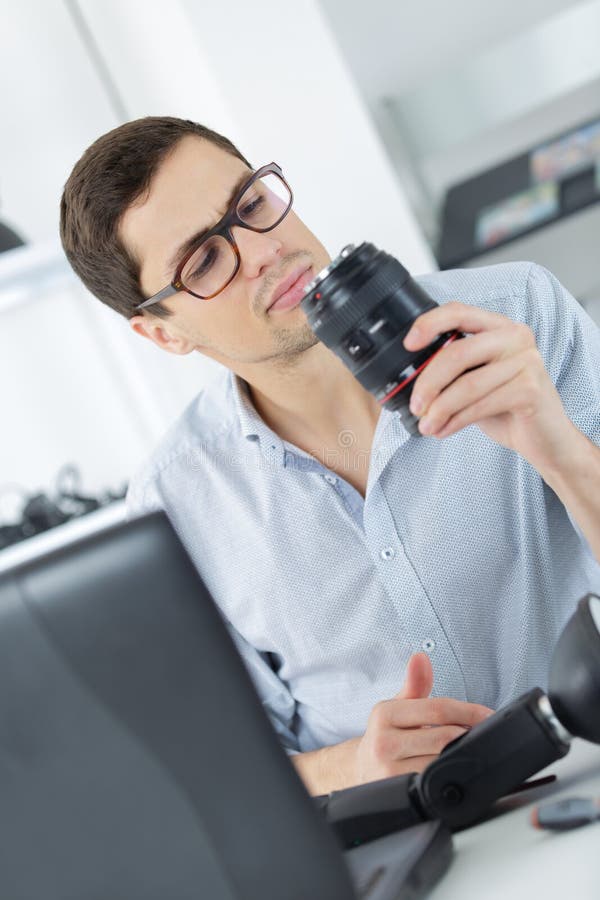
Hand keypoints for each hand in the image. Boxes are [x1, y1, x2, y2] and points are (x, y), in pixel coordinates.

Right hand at [354, 652, 491, 783]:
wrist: (362, 769)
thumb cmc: (386, 735)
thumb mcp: (398, 706)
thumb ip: (415, 683)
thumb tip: (421, 657)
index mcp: (384, 714)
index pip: (437, 709)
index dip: (468, 711)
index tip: (487, 715)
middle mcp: (383, 742)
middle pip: (444, 736)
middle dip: (469, 735)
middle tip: (483, 734)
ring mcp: (389, 770)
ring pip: (442, 761)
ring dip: (462, 756)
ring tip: (469, 751)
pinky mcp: (399, 792)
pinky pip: (436, 783)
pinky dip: (450, 775)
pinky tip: (454, 770)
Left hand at [404, 302, 574, 471]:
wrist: (547, 439)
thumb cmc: (508, 407)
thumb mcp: (477, 380)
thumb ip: (454, 371)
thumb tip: (411, 379)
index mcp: (499, 327)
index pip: (459, 312)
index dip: (429, 324)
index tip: (409, 344)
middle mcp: (516, 337)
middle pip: (458, 353)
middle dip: (428, 383)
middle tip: (415, 406)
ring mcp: (526, 361)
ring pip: (467, 385)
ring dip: (439, 409)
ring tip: (426, 425)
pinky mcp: (530, 390)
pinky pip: (480, 405)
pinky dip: (455, 421)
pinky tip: (443, 430)